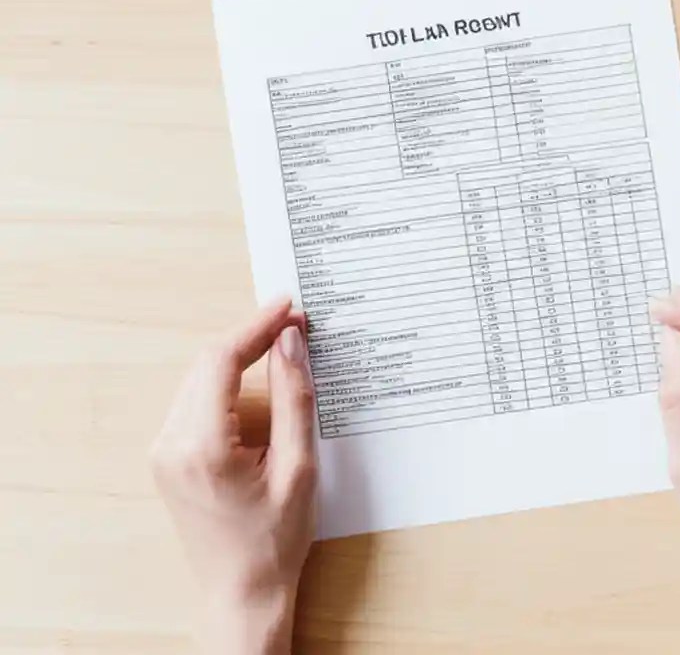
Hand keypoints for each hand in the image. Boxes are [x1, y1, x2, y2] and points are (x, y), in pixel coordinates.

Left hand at [150, 298, 316, 654]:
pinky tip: (256, 380)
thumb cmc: (275, 539)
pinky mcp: (167, 457)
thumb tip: (291, 344)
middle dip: (250, 338)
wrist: (242, 591)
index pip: (221, 362)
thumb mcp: (299, 468)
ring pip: (199, 379)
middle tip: (295, 324)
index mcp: (201, 447)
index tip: (289, 307)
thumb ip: (293, 399)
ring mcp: (163, 451)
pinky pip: (194, 401)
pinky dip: (225, 383)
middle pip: (206, 364)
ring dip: (237, 358)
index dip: (257, 327)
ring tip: (282, 348)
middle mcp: (170, 444)